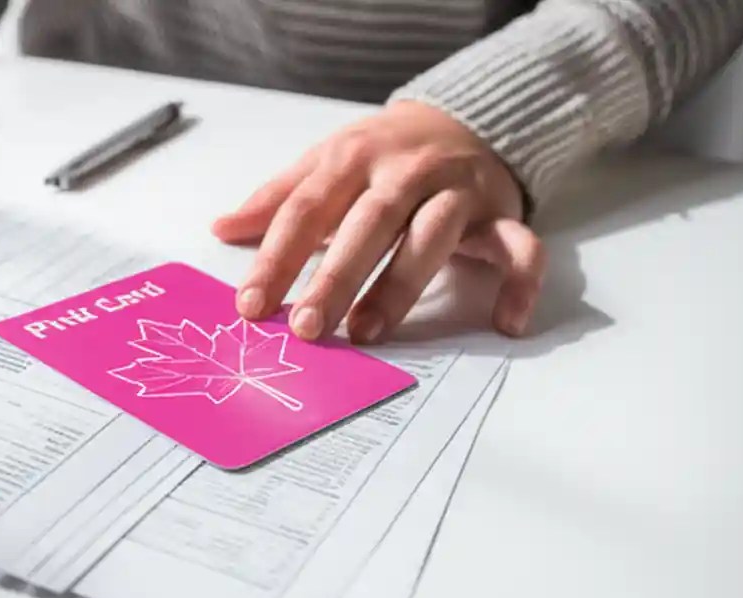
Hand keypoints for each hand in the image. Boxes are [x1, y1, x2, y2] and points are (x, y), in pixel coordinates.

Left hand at [212, 101, 545, 343]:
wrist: (465, 118)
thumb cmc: (382, 155)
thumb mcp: (326, 163)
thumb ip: (277, 198)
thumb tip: (221, 228)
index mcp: (353, 157)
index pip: (307, 209)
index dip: (276, 258)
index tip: (251, 305)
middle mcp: (406, 170)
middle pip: (368, 223)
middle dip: (334, 276)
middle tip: (305, 327)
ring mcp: (458, 190)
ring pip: (434, 235)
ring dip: (401, 285)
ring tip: (367, 332)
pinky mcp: (502, 213)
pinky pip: (521, 246)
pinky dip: (520, 282)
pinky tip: (504, 322)